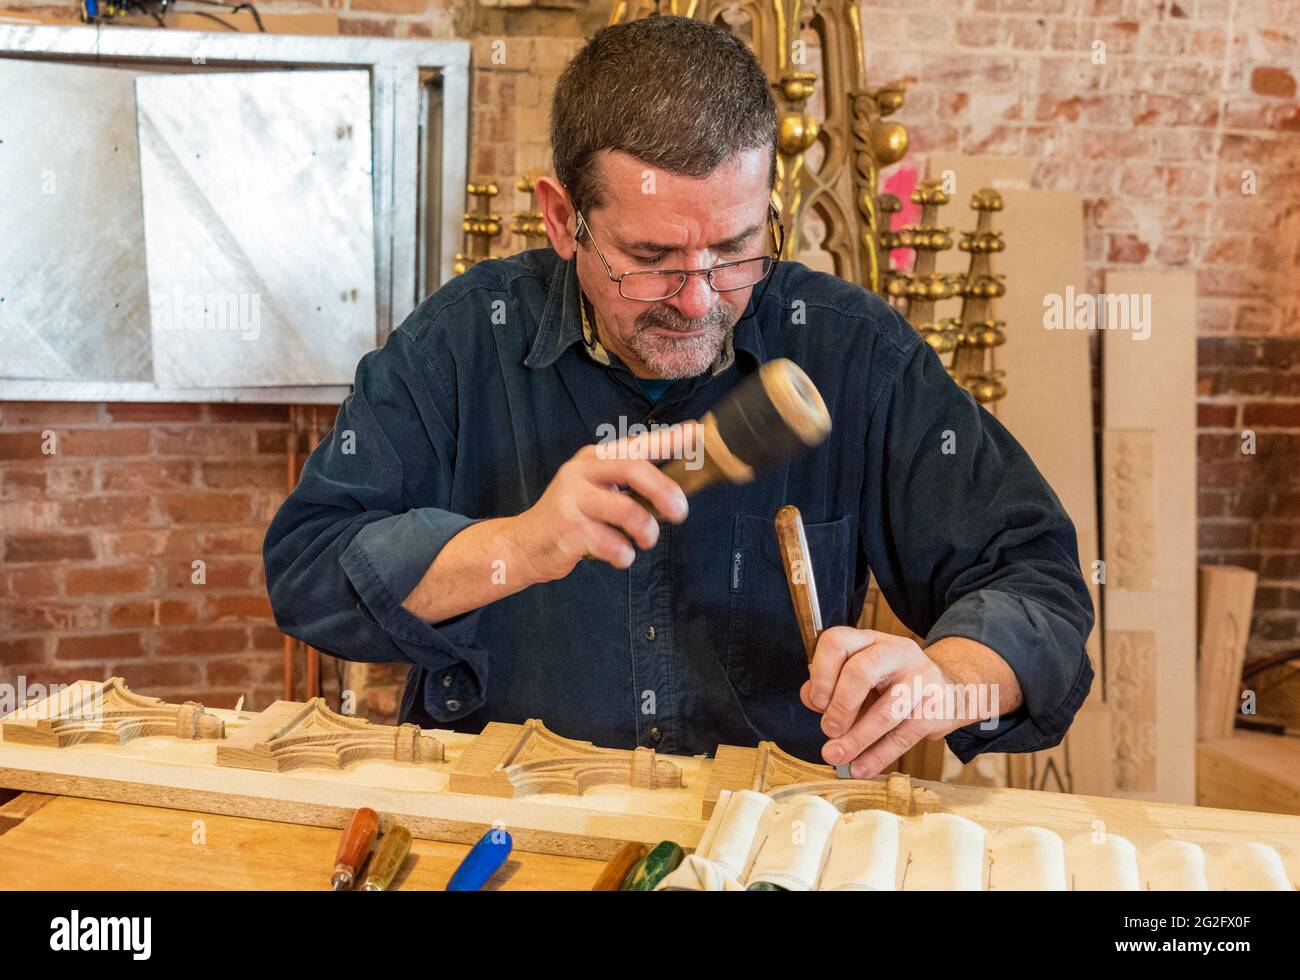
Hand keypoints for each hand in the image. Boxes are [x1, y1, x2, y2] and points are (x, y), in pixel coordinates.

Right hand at [507, 421, 701, 582]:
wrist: (525, 544)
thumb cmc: (573, 518)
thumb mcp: (597, 491)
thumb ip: (629, 486)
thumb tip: (676, 490)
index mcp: (594, 458)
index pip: (637, 444)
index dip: (668, 440)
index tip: (695, 434)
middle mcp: (582, 472)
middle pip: (634, 470)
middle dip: (664, 492)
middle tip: (680, 512)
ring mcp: (572, 499)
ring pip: (627, 511)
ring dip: (646, 531)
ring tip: (645, 540)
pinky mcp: (567, 529)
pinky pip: (611, 543)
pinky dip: (624, 554)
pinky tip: (620, 556)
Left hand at [799, 626, 984, 778]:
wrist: (950, 688)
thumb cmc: (894, 682)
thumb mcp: (862, 674)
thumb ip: (832, 684)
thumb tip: (809, 697)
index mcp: (871, 640)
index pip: (838, 642)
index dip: (821, 673)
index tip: (816, 701)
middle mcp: (896, 653)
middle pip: (861, 671)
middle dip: (839, 706)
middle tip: (827, 729)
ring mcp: (919, 680)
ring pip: (884, 712)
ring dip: (855, 739)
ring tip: (835, 756)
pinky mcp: (934, 711)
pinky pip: (901, 738)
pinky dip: (876, 757)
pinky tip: (859, 769)